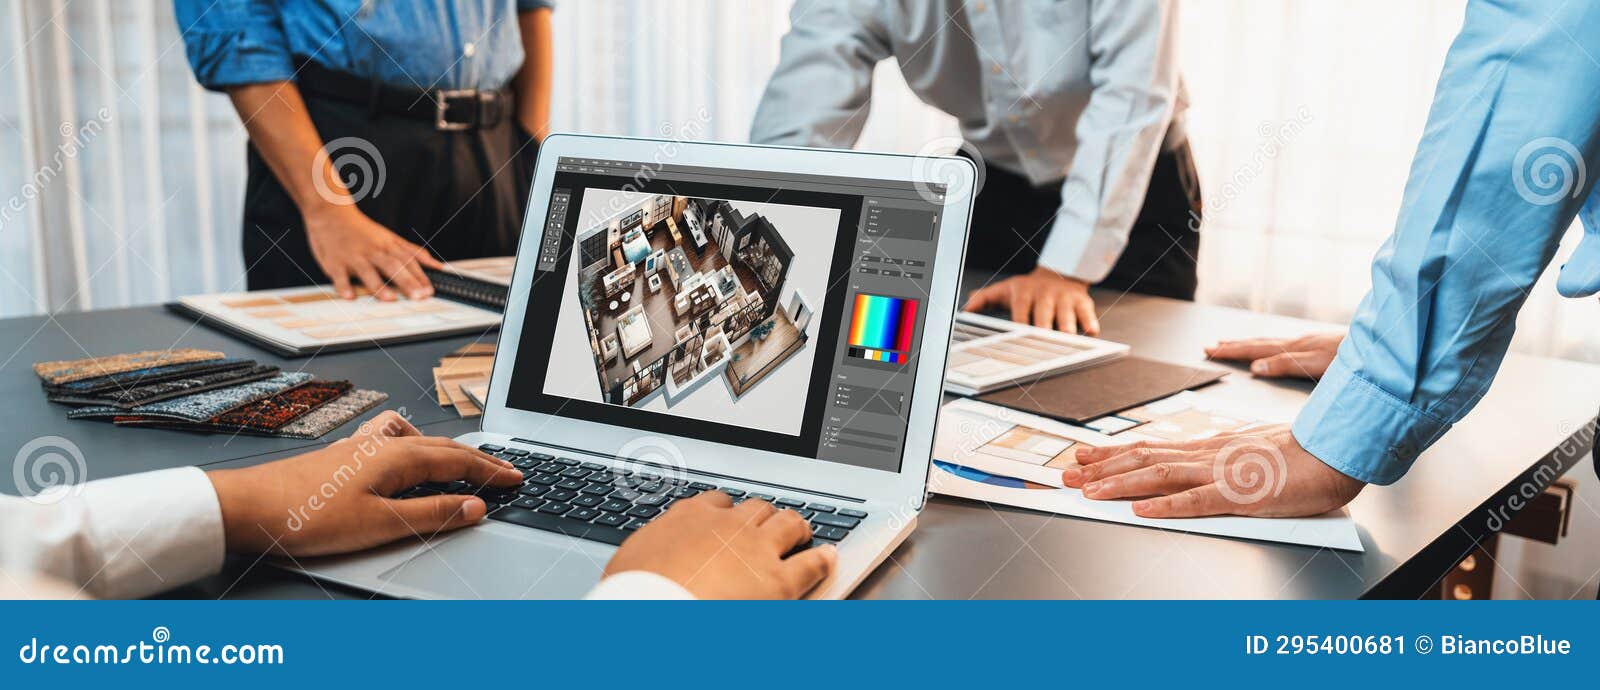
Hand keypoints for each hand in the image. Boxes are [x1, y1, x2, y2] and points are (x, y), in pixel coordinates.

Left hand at [206, 411, 521, 555]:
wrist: (248, 506)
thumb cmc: (305, 515)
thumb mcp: (379, 525)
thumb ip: (431, 515)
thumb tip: (474, 508)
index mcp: (397, 457)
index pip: (459, 461)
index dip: (492, 471)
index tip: (517, 477)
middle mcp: (382, 445)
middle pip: (443, 447)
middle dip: (478, 460)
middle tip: (505, 471)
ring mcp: (361, 448)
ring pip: (419, 442)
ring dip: (448, 451)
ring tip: (464, 461)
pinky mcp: (343, 457)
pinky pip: (392, 442)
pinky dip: (414, 447)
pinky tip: (404, 455)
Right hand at [303, 206, 443, 300]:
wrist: (331, 213)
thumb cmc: (363, 230)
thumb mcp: (390, 238)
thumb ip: (412, 251)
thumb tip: (436, 265)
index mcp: (387, 246)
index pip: (408, 261)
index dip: (420, 276)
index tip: (430, 290)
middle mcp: (372, 251)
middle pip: (393, 266)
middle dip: (407, 282)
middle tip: (419, 296)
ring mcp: (354, 257)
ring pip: (368, 271)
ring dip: (379, 285)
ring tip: (391, 299)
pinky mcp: (335, 262)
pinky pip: (339, 276)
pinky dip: (344, 286)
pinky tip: (350, 297)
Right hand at [604, 492, 837, 598]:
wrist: (654, 615)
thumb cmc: (634, 596)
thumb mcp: (632, 564)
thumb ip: (650, 553)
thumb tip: (645, 559)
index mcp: (688, 518)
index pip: (715, 502)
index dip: (726, 511)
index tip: (728, 518)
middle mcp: (726, 526)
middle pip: (755, 508)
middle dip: (763, 516)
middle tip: (768, 524)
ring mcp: (756, 550)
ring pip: (787, 524)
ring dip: (795, 527)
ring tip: (802, 532)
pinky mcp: (779, 581)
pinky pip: (810, 563)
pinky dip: (821, 559)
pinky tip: (827, 559)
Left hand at [963, 265, 1099, 333]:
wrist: (1056, 274)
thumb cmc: (1026, 290)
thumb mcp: (1003, 290)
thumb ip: (983, 299)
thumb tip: (963, 311)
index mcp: (1024, 292)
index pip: (1021, 312)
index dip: (1020, 326)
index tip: (1019, 340)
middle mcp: (1045, 293)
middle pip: (1044, 314)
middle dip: (1044, 329)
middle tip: (1043, 344)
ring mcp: (1064, 297)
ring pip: (1066, 314)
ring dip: (1066, 327)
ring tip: (1066, 341)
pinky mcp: (1082, 300)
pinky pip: (1087, 312)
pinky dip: (1089, 322)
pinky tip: (1090, 333)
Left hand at [1063, 426, 1364, 517]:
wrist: (1334, 452)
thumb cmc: (1297, 454)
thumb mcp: (1247, 447)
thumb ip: (1217, 452)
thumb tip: (1190, 454)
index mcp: (1208, 445)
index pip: (1150, 446)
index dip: (1112, 452)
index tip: (1082, 455)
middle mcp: (1206, 454)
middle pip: (1144, 458)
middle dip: (1101, 468)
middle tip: (1067, 474)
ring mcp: (1221, 473)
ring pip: (1160, 476)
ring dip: (1121, 485)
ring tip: (1089, 491)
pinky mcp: (1241, 495)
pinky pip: (1198, 502)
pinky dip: (1168, 507)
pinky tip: (1143, 512)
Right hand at [1204, 332, 1343, 379]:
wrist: (1383, 345)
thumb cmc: (1354, 359)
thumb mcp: (1318, 365)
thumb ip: (1286, 365)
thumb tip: (1256, 366)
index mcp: (1295, 348)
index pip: (1255, 349)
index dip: (1233, 351)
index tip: (1211, 351)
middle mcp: (1298, 342)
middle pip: (1258, 343)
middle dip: (1233, 346)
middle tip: (1211, 347)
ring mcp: (1308, 342)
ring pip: (1269, 342)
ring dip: (1247, 344)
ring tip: (1230, 343)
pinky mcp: (1318, 345)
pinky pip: (1282, 344)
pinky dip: (1266, 346)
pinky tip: (1269, 348)